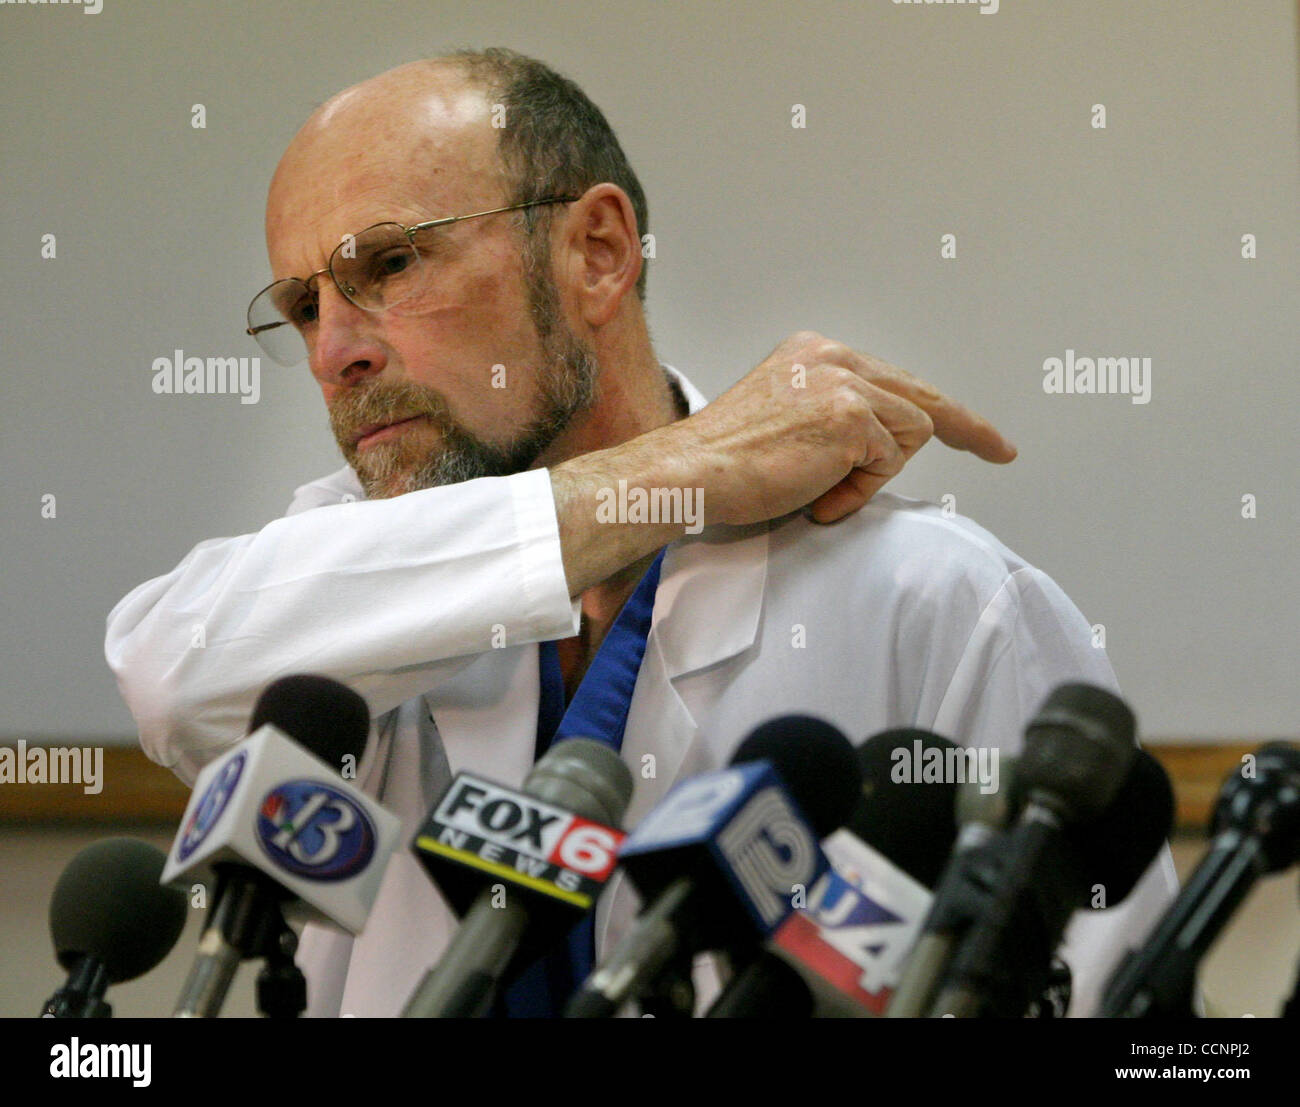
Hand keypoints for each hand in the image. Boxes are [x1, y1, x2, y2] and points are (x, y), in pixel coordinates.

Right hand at [655, 331, 1016, 526]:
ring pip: (910, 433)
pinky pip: (887, 463)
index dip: (937, 409)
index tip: (977, 431)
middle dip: (967, 428)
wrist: (691, 473)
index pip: (894, 379)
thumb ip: (833, 419)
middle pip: (921, 397)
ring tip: (818, 487)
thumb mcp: (785, 419)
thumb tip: (879, 449)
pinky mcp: (850, 416)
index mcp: (814, 353)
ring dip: (873, 473)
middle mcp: (832, 356)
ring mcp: (843, 382)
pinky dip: (857, 489)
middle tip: (1001, 450)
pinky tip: (815, 493)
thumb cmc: (724, 461)